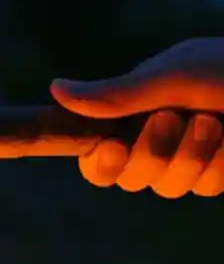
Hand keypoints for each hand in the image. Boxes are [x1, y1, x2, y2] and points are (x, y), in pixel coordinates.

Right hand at [50, 38, 223, 197]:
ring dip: (192, 155)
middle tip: (173, 118)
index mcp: (134, 115)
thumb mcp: (172, 77)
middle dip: (153, 153)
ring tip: (214, 120)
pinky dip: (220, 162)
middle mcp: (156, 141)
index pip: (98, 158)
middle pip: (132, 179)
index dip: (99, 163)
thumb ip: (117, 95)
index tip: (111, 148)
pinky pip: (207, 186)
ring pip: (169, 186)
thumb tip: (56, 89)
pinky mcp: (220, 172)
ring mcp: (190, 160)